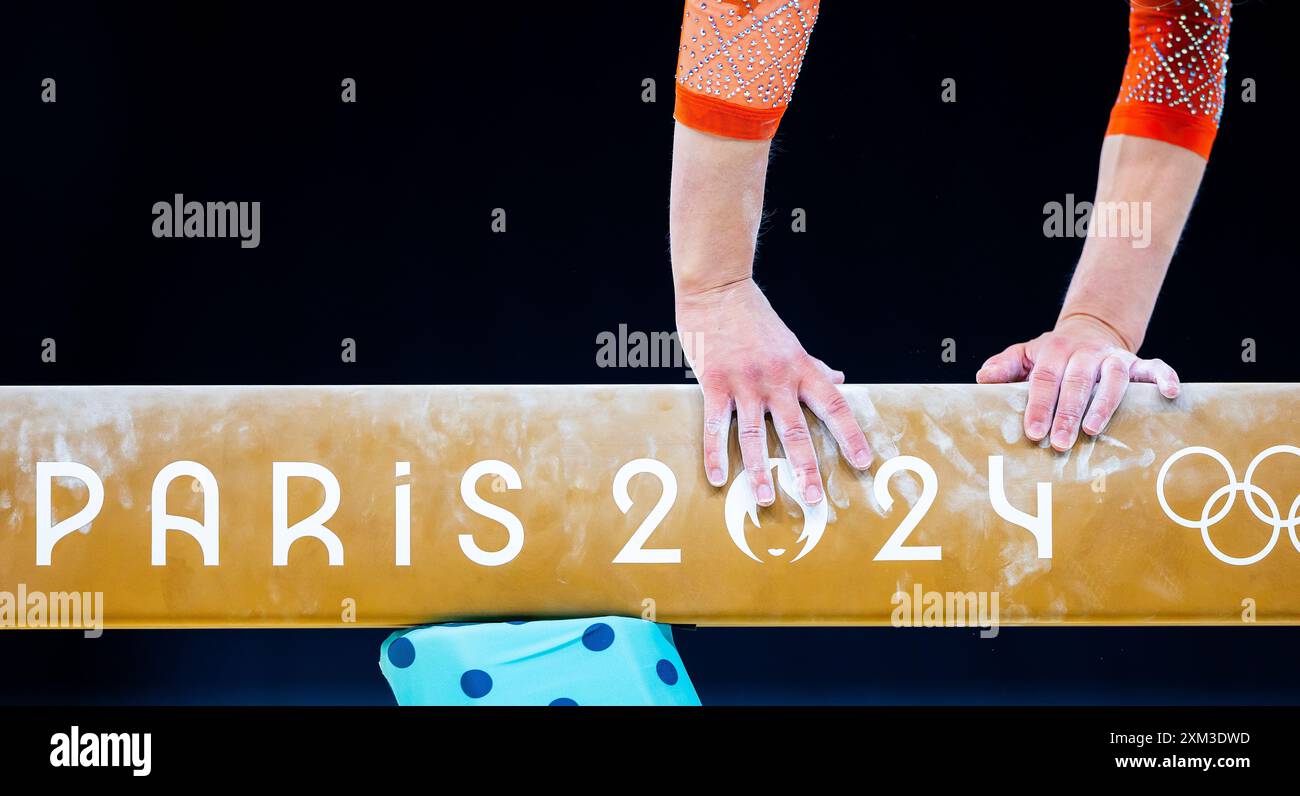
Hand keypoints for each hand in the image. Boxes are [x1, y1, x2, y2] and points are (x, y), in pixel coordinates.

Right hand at [676, 277, 872, 505]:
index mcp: (800, 369)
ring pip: (756, 435)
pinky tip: (718, 478)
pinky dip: (716, 454)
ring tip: (765, 498)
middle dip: (806, 467)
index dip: (849, 435)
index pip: (834, 406)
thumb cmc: (754, 316)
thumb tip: (840, 379)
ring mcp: (745, 383)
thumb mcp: (791, 341)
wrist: (719, 289)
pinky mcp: (715, 384)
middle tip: (814, 499)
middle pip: (796, 430)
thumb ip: (814, 366)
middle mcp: (778, 379)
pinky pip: (717, 426)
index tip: (862, 461)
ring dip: (760, 470)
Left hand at [976, 315, 1179, 450]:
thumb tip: (983, 379)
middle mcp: (1085, 353)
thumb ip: (1004, 366)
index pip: (1044, 379)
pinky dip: (1163, 377)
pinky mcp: (1138, 362)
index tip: (1033, 432)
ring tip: (1094, 429)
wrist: (1090, 329)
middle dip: (1068, 412)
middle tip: (1061, 442)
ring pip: (1113, 377)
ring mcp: (1113, 357)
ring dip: (1105, 403)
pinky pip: (1154, 367)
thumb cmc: (1053, 354)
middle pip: (1077, 382)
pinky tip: (1169, 394)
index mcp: (1054, 352)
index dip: (1038, 405)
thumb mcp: (1025, 354)